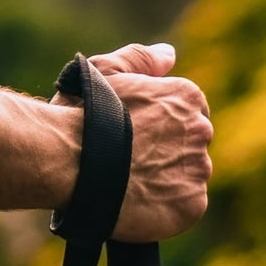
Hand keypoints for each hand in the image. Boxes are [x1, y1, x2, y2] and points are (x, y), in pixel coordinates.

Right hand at [59, 42, 212, 241]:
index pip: (185, 115)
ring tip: (123, 186)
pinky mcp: (190, 206)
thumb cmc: (78, 116)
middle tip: (125, 164)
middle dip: (161, 154)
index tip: (132, 139)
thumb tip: (169, 55)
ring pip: (185, 179)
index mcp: (186, 98)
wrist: (64, 161)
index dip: (156, 128)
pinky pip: (183, 209)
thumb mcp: (103, 71)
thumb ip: (140, 58)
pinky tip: (133, 204)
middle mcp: (200, 131)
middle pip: (187, 147)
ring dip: (162, 182)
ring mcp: (197, 170)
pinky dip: (162, 210)